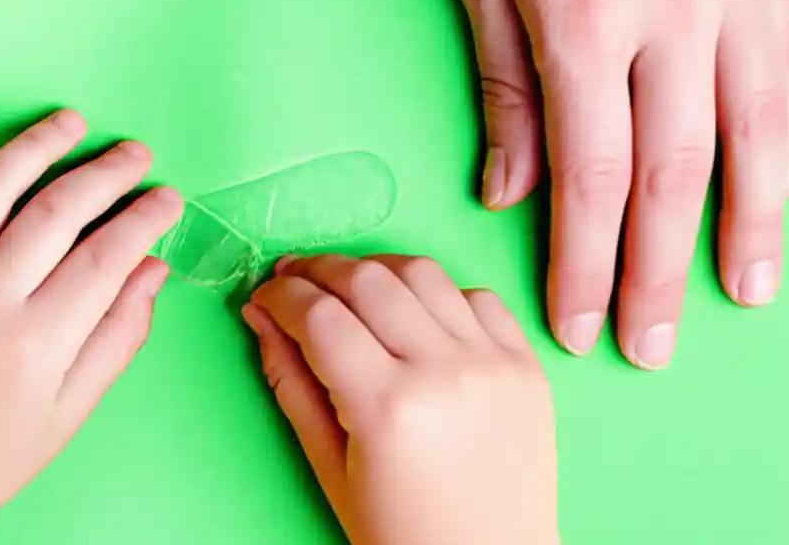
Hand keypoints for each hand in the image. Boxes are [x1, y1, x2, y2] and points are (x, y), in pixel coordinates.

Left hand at [0, 109, 182, 543]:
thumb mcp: (62, 418)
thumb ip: (113, 341)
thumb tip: (151, 274)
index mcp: (38, 342)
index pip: (107, 255)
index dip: (145, 218)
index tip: (168, 198)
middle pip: (57, 210)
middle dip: (106, 173)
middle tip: (136, 153)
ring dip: (35, 146)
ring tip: (70, 121)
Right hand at [244, 255, 558, 544]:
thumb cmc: (401, 533)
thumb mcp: (328, 467)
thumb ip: (290, 383)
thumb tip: (260, 316)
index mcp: (387, 408)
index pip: (318, 315)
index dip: (280, 296)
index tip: (263, 298)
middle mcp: (444, 372)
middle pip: (366, 279)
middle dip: (318, 270)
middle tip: (294, 281)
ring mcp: (493, 364)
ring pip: (422, 273)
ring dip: (375, 269)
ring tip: (350, 287)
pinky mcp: (527, 365)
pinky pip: (479, 297)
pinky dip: (439, 294)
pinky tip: (415, 314)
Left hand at [450, 0, 788, 368]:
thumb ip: (502, 86)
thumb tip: (506, 189)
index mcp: (582, 25)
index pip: (591, 179)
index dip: (587, 263)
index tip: (581, 322)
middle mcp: (669, 20)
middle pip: (671, 179)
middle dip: (658, 273)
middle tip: (651, 346)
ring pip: (750, 136)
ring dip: (746, 227)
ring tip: (741, 294)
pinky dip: (788, 143)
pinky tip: (784, 193)